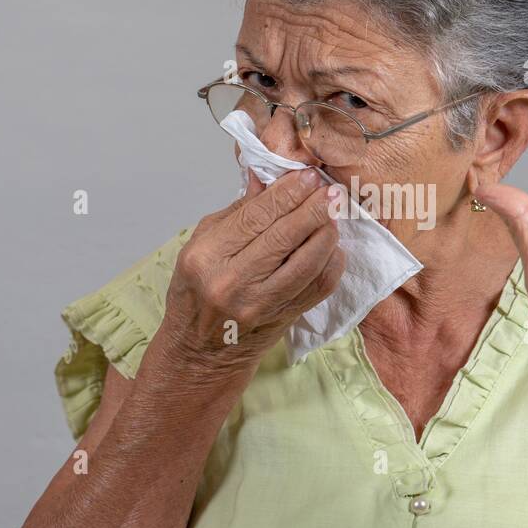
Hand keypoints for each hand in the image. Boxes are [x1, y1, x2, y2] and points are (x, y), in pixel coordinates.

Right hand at [159, 168, 345, 371]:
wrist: (201, 351)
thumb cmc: (196, 293)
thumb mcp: (201, 244)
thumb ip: (237, 211)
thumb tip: (267, 178)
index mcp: (206, 257)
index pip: (255, 216)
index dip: (287, 192)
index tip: (306, 176)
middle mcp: (232, 282)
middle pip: (284, 235)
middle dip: (313, 207)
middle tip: (329, 189)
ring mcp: (260, 304)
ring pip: (308, 262)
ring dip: (326, 232)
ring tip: (332, 213)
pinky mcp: (283, 317)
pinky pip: (319, 286)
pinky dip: (331, 262)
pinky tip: (331, 245)